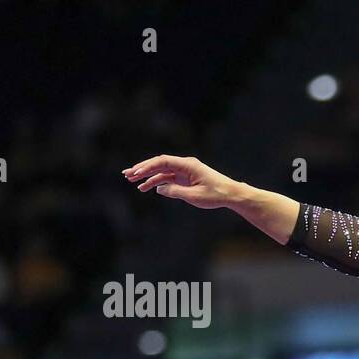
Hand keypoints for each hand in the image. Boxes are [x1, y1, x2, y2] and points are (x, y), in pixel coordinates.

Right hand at [122, 155, 240, 208]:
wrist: (230, 194)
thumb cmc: (216, 194)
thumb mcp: (195, 196)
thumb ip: (175, 192)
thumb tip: (159, 188)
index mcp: (188, 165)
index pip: (163, 161)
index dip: (148, 166)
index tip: (136, 172)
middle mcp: (184, 165)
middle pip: (159, 164)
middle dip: (142, 168)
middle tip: (127, 174)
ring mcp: (184, 171)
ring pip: (162, 171)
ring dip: (147, 176)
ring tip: (132, 181)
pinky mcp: (185, 178)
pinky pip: (167, 178)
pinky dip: (157, 182)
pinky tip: (147, 188)